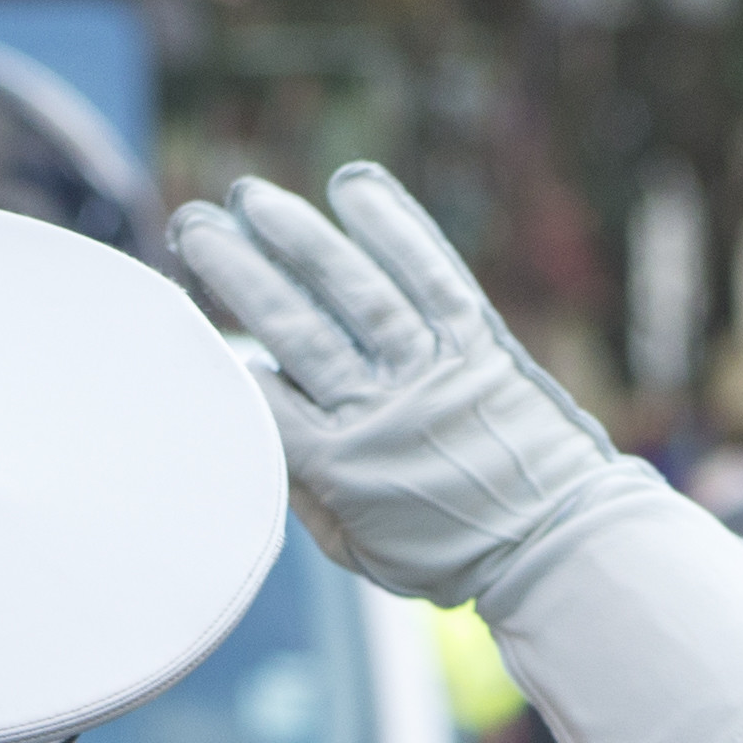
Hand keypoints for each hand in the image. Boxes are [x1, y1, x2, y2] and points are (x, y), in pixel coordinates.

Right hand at [168, 166, 621, 605]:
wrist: (555, 542)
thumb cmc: (447, 554)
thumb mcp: (358, 551)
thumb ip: (304, 495)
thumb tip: (257, 429)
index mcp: (341, 468)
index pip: (263, 396)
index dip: (221, 351)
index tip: (187, 312)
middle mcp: (382, 411)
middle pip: (295, 329)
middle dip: (238, 271)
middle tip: (194, 225)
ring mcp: (433, 371)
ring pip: (356, 290)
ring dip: (301, 237)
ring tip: (252, 197)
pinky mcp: (478, 343)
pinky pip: (430, 274)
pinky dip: (394, 227)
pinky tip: (353, 188)